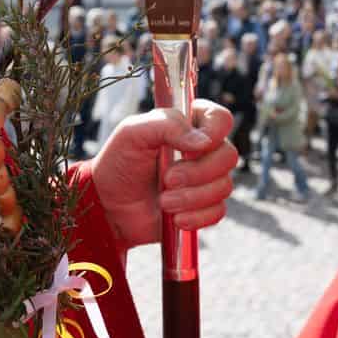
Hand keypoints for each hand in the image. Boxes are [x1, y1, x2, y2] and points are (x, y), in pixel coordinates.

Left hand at [88, 100, 238, 250]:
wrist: (108, 206)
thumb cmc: (119, 162)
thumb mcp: (133, 133)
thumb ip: (167, 125)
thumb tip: (203, 142)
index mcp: (189, 124)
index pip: (220, 119)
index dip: (215, 132)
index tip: (194, 147)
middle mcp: (203, 150)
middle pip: (228, 156)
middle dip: (198, 172)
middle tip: (168, 180)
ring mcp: (205, 179)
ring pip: (224, 186)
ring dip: (192, 197)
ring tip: (164, 202)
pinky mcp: (204, 206)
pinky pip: (217, 211)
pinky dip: (196, 217)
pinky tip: (175, 218)